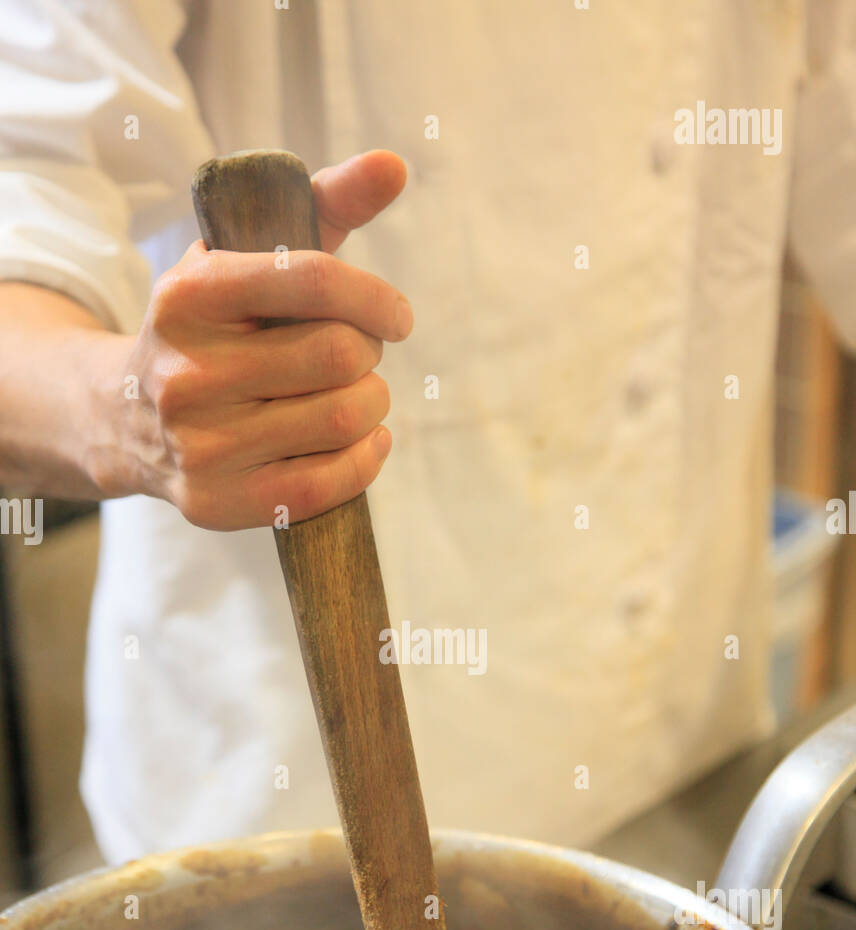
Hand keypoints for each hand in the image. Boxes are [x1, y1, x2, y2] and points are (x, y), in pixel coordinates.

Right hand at [112, 150, 410, 528]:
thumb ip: (323, 204)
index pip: (314, 281)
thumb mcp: (249, 255)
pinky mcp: (216, 502)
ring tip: (351, 395)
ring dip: (372, 405)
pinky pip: (329, 484)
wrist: (126, 416)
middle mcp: (187, 373)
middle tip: (356, 358)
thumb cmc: (215, 327)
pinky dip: (366, 459)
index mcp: (190, 296)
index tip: (394, 316)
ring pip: (344, 418)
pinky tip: (360, 439)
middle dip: (368, 354)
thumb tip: (394, 165)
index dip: (377, 299)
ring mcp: (199, 445)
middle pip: (341, 355)